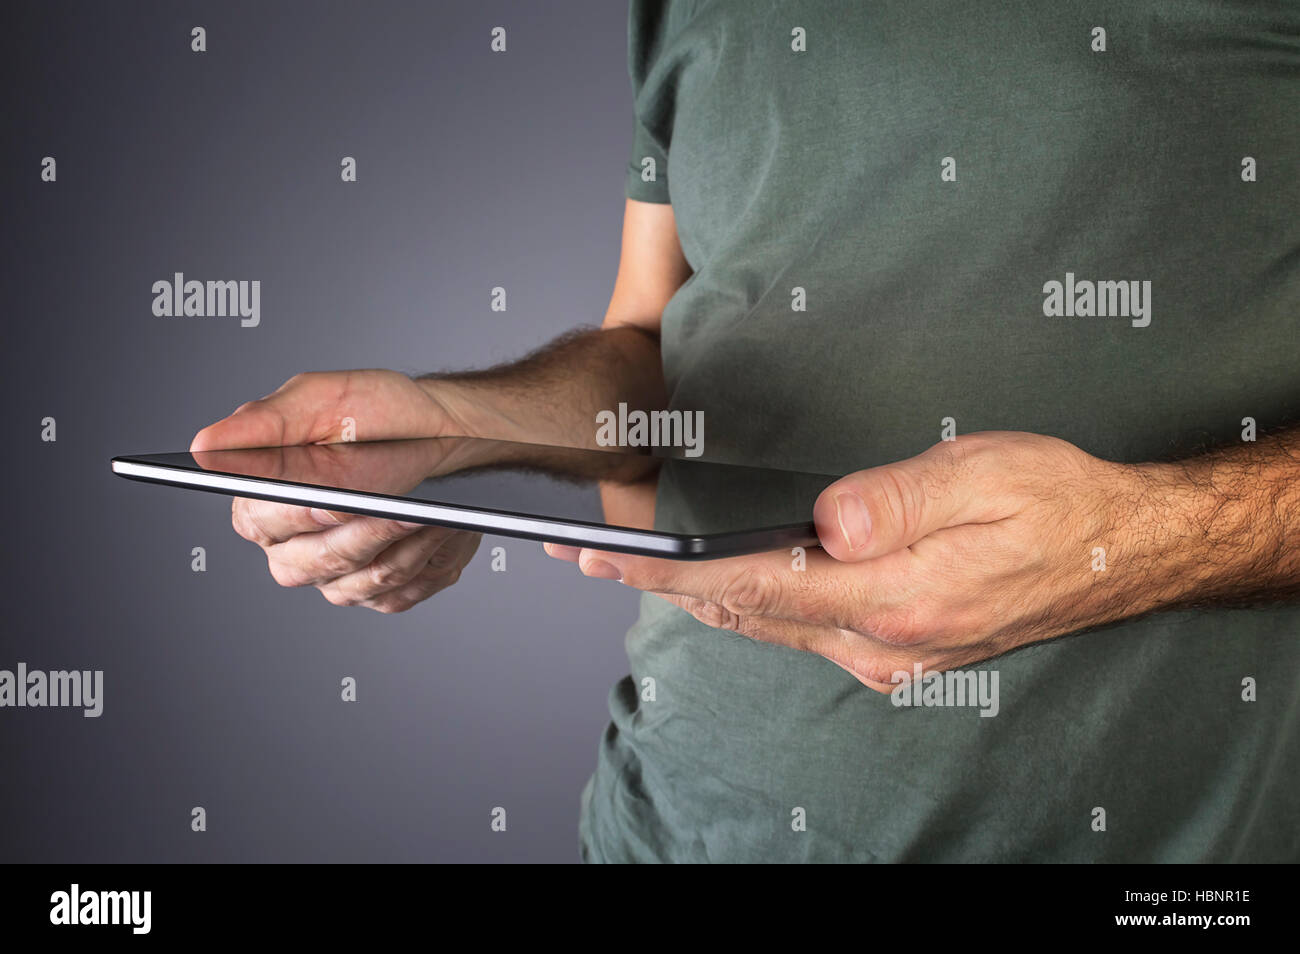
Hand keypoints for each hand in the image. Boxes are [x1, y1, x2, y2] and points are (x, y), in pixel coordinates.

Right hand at [191, 370, 481, 613]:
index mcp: (259, 497)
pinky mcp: (371, 591)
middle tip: (411, 509)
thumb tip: (204, 447)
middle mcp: (287, 545)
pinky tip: (445, 531)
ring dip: (408, 545)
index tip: (339, 502)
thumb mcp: (323, 400)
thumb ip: (264, 424)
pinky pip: (395, 595)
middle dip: (369, 532)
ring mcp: (330, 574)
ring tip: (439, 514)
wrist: (440, 432)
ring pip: (362, 581)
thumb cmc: (380, 413)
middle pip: (315, 561)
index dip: (305, 514)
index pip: (264, 519)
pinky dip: (427, 562)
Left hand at [546, 432, 1173, 690]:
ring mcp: (886, 656)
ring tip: (632, 569)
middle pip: (743, 614)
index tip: (605, 556)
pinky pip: (798, 631)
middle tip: (588, 558)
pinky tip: (719, 586)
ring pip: (766, 627)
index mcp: (895, 598)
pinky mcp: (894, 652)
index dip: (667, 572)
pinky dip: (744, 606)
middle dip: (659, 585)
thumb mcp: (982, 476)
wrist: (1117, 553)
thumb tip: (823, 520)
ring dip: (695, 597)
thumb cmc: (1054, 502)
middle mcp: (880, 643)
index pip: (751, 586)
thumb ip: (896, 501)